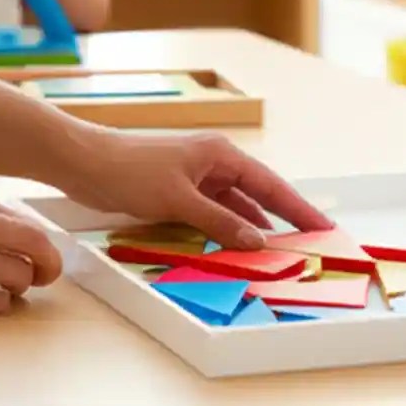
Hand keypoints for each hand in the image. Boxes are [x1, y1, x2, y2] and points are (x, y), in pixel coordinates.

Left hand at [64, 132, 334, 250]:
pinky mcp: (178, 192)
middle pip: (257, 195)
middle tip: (308, 241)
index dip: (297, 207)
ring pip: (234, 207)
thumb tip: (257, 241)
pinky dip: (226, 229)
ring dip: (252, 228)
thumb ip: (220, 222)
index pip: (270, 185)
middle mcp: (213, 163)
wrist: (84, 163)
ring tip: (277, 251)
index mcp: (221, 154)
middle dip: (282, 218)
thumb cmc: (130, 171)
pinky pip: (212, 213)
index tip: (321, 226)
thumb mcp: (179, 200)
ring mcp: (196, 178)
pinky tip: (235, 246)